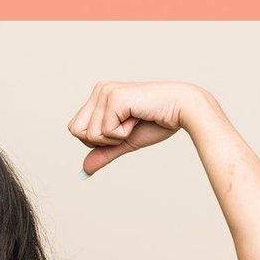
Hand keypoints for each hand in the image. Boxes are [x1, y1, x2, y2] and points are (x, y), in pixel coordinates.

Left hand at [68, 80, 208, 175]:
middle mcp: (99, 90)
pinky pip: (105, 131)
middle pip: (76, 131)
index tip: (122, 130)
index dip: (97, 140)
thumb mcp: (125, 141)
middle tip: (126, 128)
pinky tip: (137, 119)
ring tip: (133, 122)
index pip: (76, 129)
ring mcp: (105, 92)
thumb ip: (104, 152)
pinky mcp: (114, 98)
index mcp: (99, 97)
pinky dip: (123, 133)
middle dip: (102, 140)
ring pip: (89, 134)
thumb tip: (84, 169)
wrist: (183, 111)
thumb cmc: (158, 122)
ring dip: (114, 137)